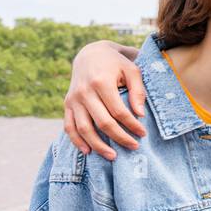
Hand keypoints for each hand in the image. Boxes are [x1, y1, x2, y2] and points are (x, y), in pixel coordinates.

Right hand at [63, 41, 147, 159]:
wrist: (90, 54)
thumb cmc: (116, 63)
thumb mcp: (132, 70)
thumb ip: (138, 91)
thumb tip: (140, 114)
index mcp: (101, 82)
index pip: (118, 111)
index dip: (131, 125)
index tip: (143, 134)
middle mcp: (84, 92)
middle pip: (102, 122)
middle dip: (119, 137)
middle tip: (133, 147)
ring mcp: (73, 99)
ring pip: (83, 128)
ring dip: (98, 145)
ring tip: (113, 156)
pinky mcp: (67, 104)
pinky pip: (69, 126)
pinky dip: (76, 140)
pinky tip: (88, 151)